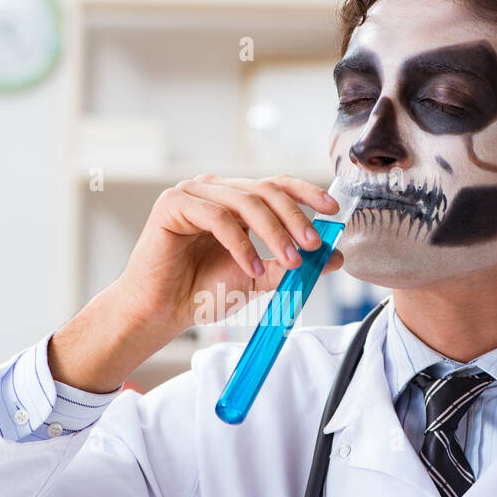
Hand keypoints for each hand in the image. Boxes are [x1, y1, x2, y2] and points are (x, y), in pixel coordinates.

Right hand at [114, 173, 343, 333]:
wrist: (163, 312)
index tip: (333, 210)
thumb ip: (291, 265)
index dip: (306, 193)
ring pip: (245, 201)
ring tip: (289, 262)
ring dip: (273, 232)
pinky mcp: (173, 204)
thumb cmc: (202, 292)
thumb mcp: (258, 278)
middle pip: (265, 190)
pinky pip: (217, 217)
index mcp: (233, 200)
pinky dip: (241, 244)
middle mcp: (214, 191)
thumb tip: (333, 257)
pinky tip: (251, 268)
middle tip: (313, 245)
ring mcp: (192, 193)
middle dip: (294, 218)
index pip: (276, 185)